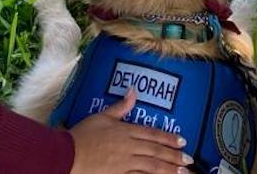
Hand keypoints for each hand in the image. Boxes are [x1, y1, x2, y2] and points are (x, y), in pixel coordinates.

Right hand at [68, 91, 190, 173]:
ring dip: (169, 168)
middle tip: (189, 160)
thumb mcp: (101, 116)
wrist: (67, 154)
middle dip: (174, 156)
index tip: (182, 141)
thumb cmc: (82, 135)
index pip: (152, 133)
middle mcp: (128, 146)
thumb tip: (133, 90)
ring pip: (152, 166)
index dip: (169, 138)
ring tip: (182, 172)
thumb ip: (121, 106)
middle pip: (156, 151)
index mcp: (125, 130)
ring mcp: (124, 163)